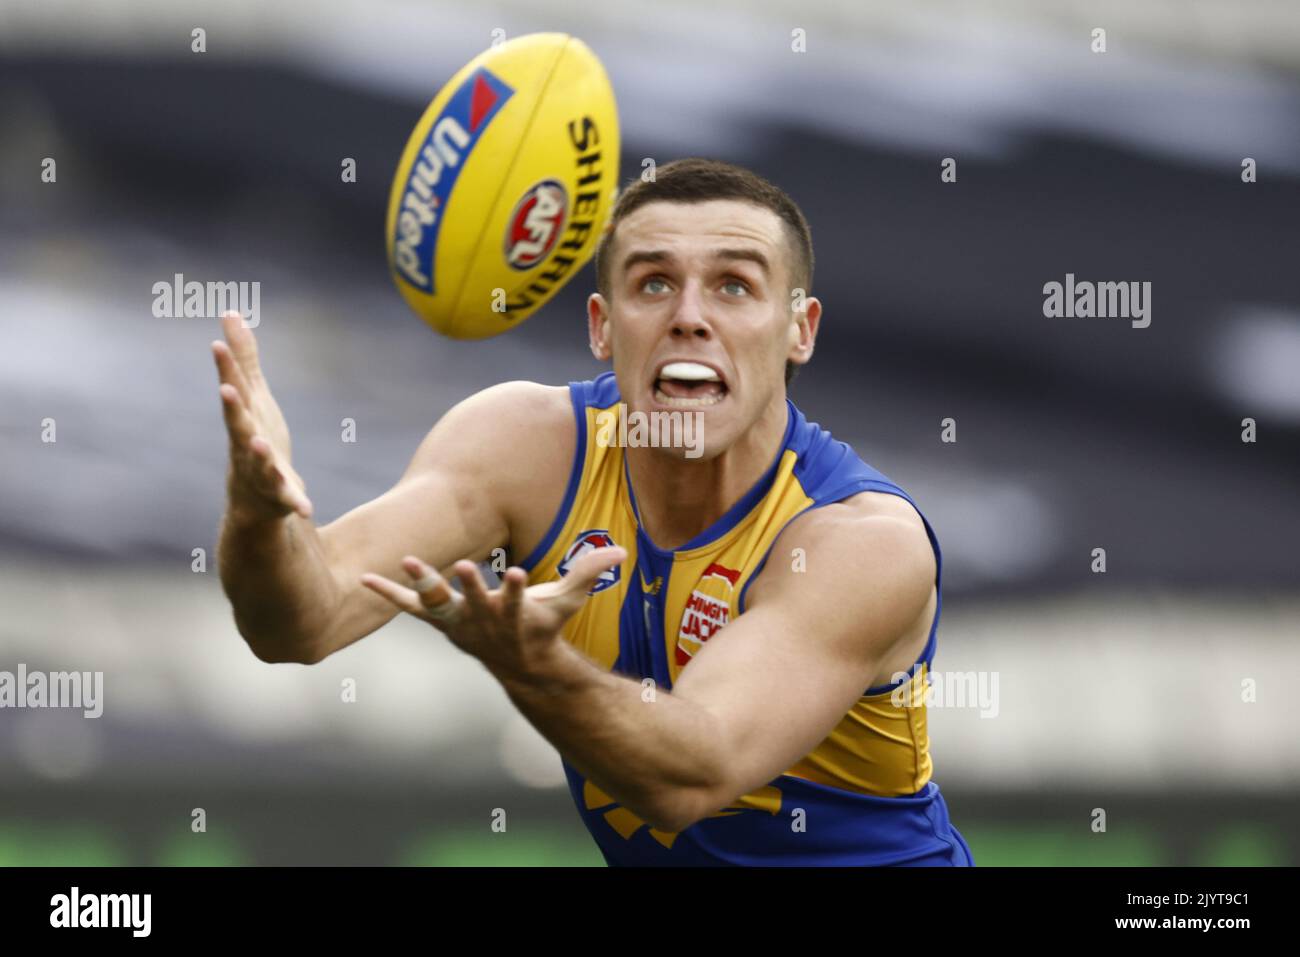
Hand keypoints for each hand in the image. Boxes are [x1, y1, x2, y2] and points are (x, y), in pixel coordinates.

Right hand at [212, 310, 312, 521]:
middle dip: (232, 406)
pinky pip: (289, 499)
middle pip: (237, 423)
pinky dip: (297, 502)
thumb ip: (243, 358)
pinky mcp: (280, 495)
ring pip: (258, 462)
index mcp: (243, 418)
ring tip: (259, 442)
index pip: (233, 389)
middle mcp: (245, 443)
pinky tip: (307, 508)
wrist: (256, 497)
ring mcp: (260, 471)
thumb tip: (230, 313)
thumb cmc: (253, 437)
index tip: (216, 345)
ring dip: (257, 452)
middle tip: (226, 389)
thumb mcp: (253, 396)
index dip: (225, 368)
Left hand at [359, 546, 626, 676]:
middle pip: (475, 602)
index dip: (515, 589)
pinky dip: (388, 593)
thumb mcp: (568, 601)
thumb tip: (622, 551)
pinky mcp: (439, 621)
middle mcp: (484, 621)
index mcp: (515, 615)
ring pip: (439, 603)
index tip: (516, 573)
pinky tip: (365, 578)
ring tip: (409, 562)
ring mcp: (458, 623)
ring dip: (424, 584)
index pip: (517, 600)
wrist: (518, 666)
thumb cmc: (543, 626)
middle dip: (469, 587)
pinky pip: (410, 607)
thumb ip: (590, 573)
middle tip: (462, 566)